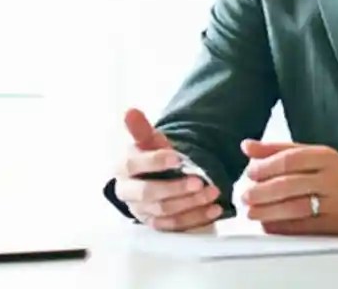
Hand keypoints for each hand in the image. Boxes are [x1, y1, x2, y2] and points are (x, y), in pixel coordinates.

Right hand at [111, 109, 222, 231]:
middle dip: (176, 188)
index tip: (177, 157)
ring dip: (191, 203)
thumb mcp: (147, 141)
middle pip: (149, 194)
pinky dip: (197, 218)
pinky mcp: (156, 226)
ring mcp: (142, 212)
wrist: (152, 179)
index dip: (155, 162)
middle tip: (199, 181)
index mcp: (122, 169)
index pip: (134, 165)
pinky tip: (214, 209)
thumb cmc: (150, 157)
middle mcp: (128, 193)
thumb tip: (130, 111)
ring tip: (213, 192)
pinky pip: (176, 226)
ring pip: (165, 212)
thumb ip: (140, 129)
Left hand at [239, 139, 337, 234]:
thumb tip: (246, 146)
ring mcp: (334, 204)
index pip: (290, 159)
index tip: (250, 173)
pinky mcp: (335, 226)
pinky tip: (268, 225)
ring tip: (252, 212)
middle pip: (290, 184)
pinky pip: (304, 227)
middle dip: (263, 191)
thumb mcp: (314, 156)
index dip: (266, 167)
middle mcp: (330, 179)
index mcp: (324, 157)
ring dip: (269, 211)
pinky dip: (282, 227)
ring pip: (295, 207)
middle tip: (245, 196)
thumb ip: (279, 150)